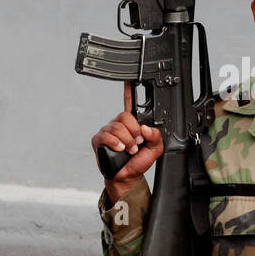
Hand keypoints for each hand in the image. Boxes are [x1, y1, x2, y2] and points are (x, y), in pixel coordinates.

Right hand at [93, 85, 163, 201]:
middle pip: (125, 116)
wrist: (127, 177)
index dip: (129, 91)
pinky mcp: (99, 140)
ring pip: (117, 127)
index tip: (129, 79)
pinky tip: (120, 149)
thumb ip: (156, 136)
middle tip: (136, 143)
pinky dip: (115, 143)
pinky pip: (107, 136)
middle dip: (133, 132)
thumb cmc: (139, 161)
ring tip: (129, 150)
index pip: (130, 103)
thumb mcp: (155, 149)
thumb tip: (145, 128)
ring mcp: (108, 131)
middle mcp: (119, 124)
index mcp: (132, 123)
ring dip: (126, 141)